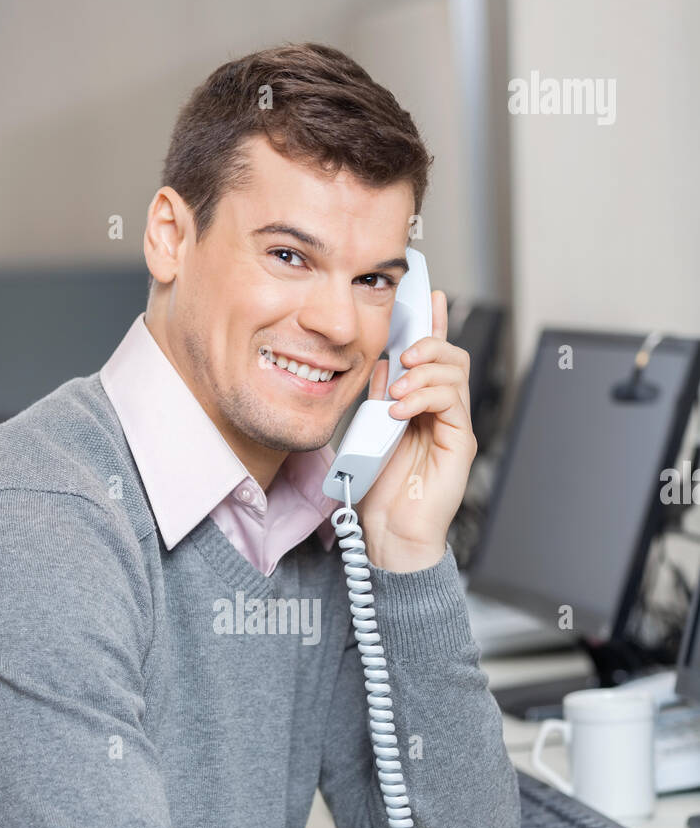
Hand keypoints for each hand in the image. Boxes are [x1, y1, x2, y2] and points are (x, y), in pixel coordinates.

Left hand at [358, 290, 475, 572]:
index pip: (432, 354)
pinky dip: (425, 397)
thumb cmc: (379, 490)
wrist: (389, 532)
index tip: (427, 294)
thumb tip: (377, 363)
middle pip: (451, 356)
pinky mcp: (460, 443)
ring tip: (396, 389)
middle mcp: (442, 412)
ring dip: (423, 372)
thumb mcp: (367, 430)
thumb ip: (376, 396)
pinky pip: (452, 402)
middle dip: (429, 342)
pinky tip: (400, 409)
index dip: (432, 322)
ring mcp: (454, 426)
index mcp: (420, 404)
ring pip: (455, 373)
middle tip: (405, 351)